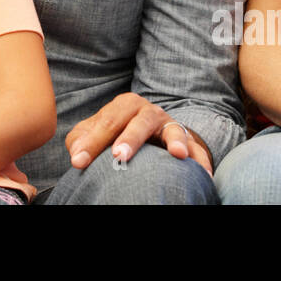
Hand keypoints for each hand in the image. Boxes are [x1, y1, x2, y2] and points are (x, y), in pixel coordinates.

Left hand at [64, 92, 212, 174]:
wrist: (150, 132)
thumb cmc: (116, 133)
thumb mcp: (96, 133)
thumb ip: (82, 140)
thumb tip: (77, 153)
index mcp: (125, 106)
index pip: (106, 122)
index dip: (91, 142)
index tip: (78, 162)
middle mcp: (149, 112)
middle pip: (140, 122)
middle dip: (130, 138)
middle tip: (118, 156)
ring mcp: (170, 125)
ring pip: (173, 130)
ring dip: (175, 141)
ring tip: (177, 155)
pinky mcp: (187, 141)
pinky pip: (198, 150)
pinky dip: (201, 161)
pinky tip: (203, 175)